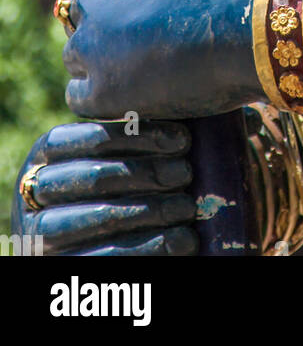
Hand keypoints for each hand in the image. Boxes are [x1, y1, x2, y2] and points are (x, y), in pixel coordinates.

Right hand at [12, 121, 196, 255]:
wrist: (92, 245)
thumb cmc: (113, 190)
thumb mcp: (110, 159)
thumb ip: (128, 141)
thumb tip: (180, 115)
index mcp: (45, 154)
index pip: (89, 137)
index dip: (138, 135)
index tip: (182, 139)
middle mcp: (34, 191)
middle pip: (95, 175)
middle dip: (147, 172)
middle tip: (186, 173)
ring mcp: (40, 234)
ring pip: (102, 216)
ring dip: (153, 209)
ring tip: (187, 206)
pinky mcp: (61, 267)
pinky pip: (109, 258)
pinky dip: (152, 247)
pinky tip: (183, 239)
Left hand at [62, 0, 270, 119]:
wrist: (257, 20)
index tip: (117, 9)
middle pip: (78, 21)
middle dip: (101, 31)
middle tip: (137, 45)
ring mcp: (93, 45)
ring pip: (78, 60)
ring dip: (102, 65)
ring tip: (143, 73)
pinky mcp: (103, 89)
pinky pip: (81, 98)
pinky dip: (102, 98)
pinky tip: (131, 97)